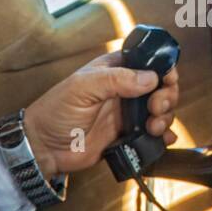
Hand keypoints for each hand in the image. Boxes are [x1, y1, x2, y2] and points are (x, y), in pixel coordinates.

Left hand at [21, 51, 179, 179]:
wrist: (44, 147)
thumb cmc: (55, 111)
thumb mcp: (82, 87)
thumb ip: (116, 80)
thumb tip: (150, 77)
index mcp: (114, 71)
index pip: (147, 62)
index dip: (163, 69)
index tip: (166, 80)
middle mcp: (124, 91)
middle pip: (160, 87)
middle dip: (167, 96)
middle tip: (155, 107)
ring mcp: (127, 114)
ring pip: (161, 111)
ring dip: (165, 117)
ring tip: (152, 127)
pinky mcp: (127, 136)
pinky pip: (153, 135)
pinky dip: (163, 136)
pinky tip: (161, 139)